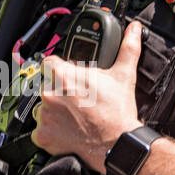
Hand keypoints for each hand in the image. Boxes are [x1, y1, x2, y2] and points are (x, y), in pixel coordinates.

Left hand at [30, 19, 143, 173]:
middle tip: (77, 100)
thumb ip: (127, 48)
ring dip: (54, 111)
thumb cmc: (117, 113)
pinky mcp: (43, 135)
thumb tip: (133, 30)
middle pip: (46, 86)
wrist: (116, 144)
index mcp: (63, 75)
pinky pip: (40, 130)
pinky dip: (51, 131)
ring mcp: (44, 115)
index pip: (49, 63)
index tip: (67, 76)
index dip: (58, 68)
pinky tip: (67, 130)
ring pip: (42, 108)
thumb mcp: (123, 75)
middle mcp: (49, 93)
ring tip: (74, 116)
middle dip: (59, 91)